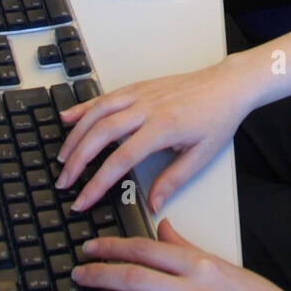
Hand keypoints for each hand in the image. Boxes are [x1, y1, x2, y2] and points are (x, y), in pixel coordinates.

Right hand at [56, 62, 250, 212]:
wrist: (228, 85)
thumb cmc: (218, 117)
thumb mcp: (201, 155)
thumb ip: (172, 180)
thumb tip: (151, 204)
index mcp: (163, 127)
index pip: (120, 159)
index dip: (97, 182)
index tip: (82, 200)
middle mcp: (147, 108)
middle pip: (100, 134)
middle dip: (77, 160)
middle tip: (63, 181)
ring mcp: (140, 94)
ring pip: (98, 112)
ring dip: (76, 134)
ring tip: (62, 157)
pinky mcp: (139, 87)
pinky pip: (105, 96)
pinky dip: (84, 106)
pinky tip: (68, 117)